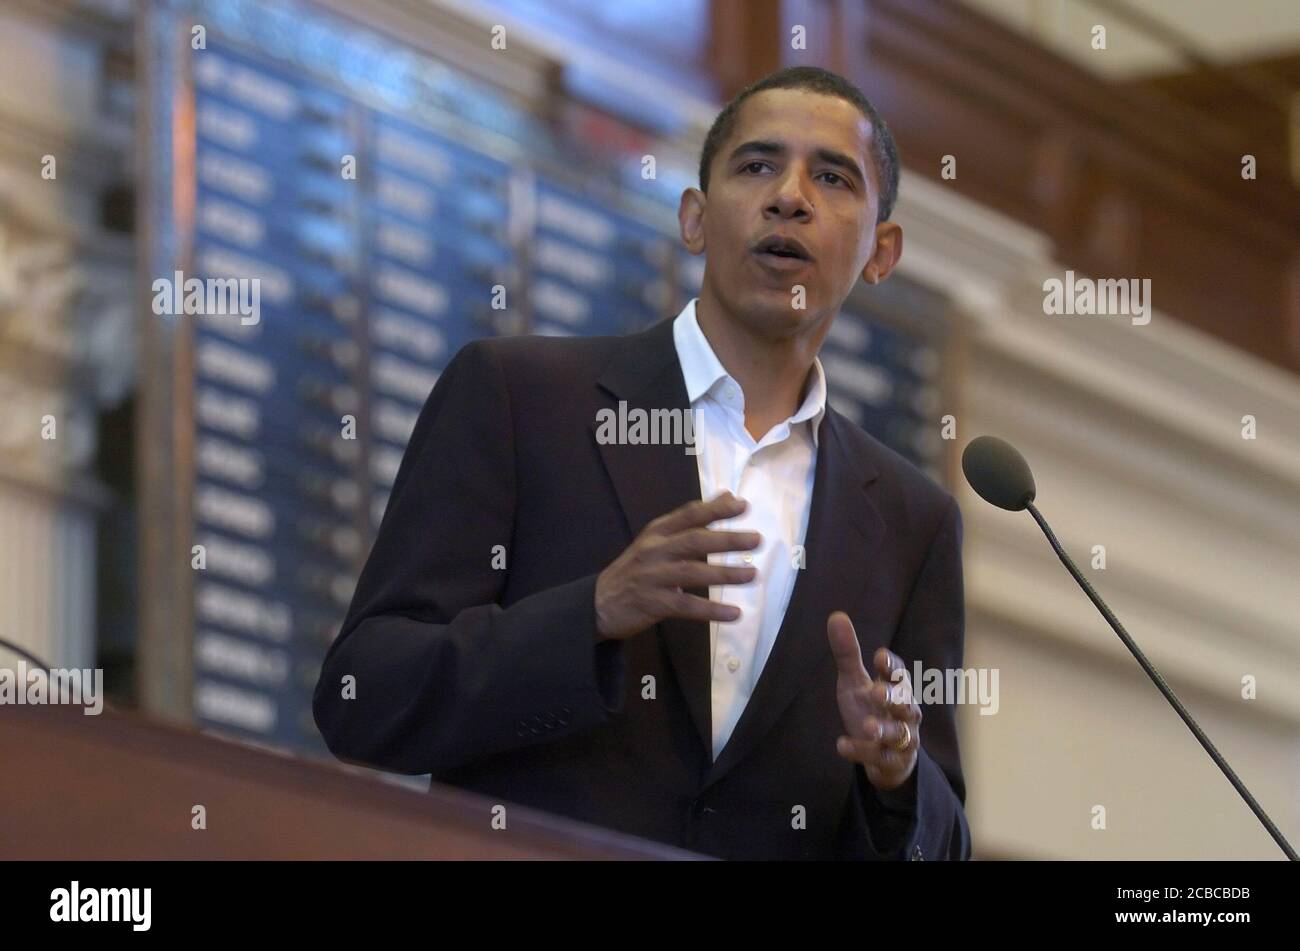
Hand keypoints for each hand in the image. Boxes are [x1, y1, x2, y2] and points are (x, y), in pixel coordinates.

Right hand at [594, 491, 760, 640]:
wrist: (598, 603)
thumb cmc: (637, 570)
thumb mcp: (658, 539)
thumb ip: (691, 520)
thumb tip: (727, 496)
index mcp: (657, 532)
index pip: (689, 515)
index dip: (716, 509)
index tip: (743, 505)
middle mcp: (654, 550)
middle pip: (694, 541)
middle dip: (726, 539)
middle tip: (756, 539)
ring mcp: (653, 577)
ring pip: (692, 572)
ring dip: (724, 574)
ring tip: (751, 574)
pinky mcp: (653, 603)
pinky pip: (686, 606)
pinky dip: (711, 610)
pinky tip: (734, 613)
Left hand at [827, 611, 920, 791]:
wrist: (885, 757)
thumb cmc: (871, 710)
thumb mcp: (855, 682)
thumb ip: (848, 654)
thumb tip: (836, 615)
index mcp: (896, 689)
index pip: (899, 674)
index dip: (891, 666)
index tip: (878, 657)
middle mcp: (905, 713)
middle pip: (906, 703)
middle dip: (892, 697)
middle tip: (876, 692)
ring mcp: (902, 739)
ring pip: (899, 734)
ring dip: (883, 729)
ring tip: (866, 726)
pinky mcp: (893, 762)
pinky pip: (882, 758)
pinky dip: (863, 752)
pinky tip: (842, 745)